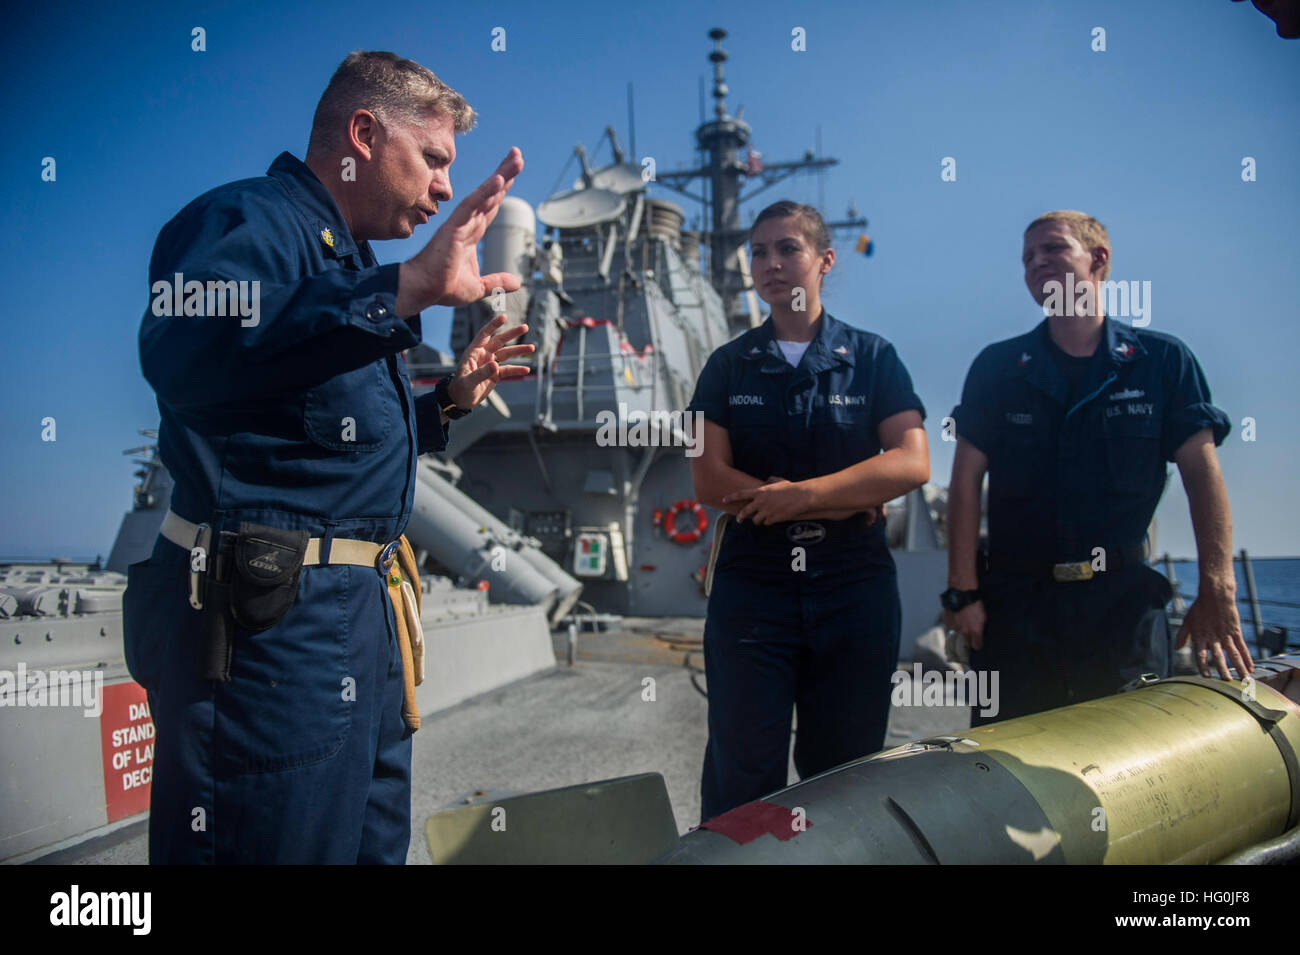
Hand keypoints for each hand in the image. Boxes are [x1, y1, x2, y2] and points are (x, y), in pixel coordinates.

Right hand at [397, 148, 524, 313]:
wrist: (422, 290)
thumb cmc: (441, 287)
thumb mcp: (478, 287)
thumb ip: (496, 281)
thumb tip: (516, 282)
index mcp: (471, 234)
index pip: (490, 207)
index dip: (501, 190)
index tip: (512, 173)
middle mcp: (467, 224)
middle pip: (491, 195)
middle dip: (505, 174)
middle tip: (517, 154)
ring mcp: (460, 223)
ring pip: (484, 195)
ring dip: (501, 176)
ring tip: (516, 158)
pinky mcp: (453, 227)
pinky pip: (471, 206)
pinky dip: (485, 192)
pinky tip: (498, 180)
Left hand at [447, 314, 533, 408]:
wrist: (461, 400)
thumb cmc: (460, 389)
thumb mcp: (469, 382)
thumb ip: (481, 373)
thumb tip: (495, 365)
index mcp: (473, 352)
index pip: (484, 335)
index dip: (493, 325)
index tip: (504, 317)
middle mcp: (483, 355)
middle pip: (499, 341)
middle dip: (512, 334)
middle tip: (525, 327)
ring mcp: (490, 364)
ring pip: (506, 354)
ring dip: (518, 350)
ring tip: (532, 347)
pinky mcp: (495, 374)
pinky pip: (508, 370)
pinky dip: (517, 369)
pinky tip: (526, 369)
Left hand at [724, 479, 814, 524]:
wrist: (801, 496)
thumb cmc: (791, 488)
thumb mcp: (778, 481)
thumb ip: (770, 481)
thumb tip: (767, 480)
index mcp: (760, 492)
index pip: (741, 494)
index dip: (731, 497)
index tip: (723, 500)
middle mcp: (760, 502)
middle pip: (745, 512)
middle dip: (741, 517)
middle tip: (739, 519)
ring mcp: (766, 511)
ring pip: (756, 520)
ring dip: (758, 519)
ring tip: (763, 517)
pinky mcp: (773, 518)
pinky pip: (766, 523)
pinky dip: (769, 521)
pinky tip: (774, 518)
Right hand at [943, 600, 985, 650]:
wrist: (961, 593)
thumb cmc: (975, 602)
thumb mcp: (983, 616)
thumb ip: (981, 627)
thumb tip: (980, 633)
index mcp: (975, 630)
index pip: (977, 645)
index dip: (978, 645)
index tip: (978, 643)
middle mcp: (964, 631)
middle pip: (967, 643)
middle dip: (969, 639)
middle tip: (971, 633)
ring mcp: (955, 627)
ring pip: (959, 632)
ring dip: (961, 628)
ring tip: (963, 618)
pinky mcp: (947, 622)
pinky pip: (951, 625)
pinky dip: (954, 622)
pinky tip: (956, 614)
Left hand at [1176, 582, 1253, 679]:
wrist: (1215, 595)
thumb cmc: (1199, 608)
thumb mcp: (1187, 621)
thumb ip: (1182, 636)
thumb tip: (1176, 649)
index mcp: (1200, 636)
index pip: (1200, 655)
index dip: (1202, 666)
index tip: (1206, 677)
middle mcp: (1213, 638)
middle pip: (1218, 657)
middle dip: (1223, 670)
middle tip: (1227, 682)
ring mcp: (1226, 635)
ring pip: (1233, 654)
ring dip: (1239, 667)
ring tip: (1244, 680)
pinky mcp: (1235, 631)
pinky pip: (1242, 647)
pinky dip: (1247, 658)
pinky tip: (1251, 667)